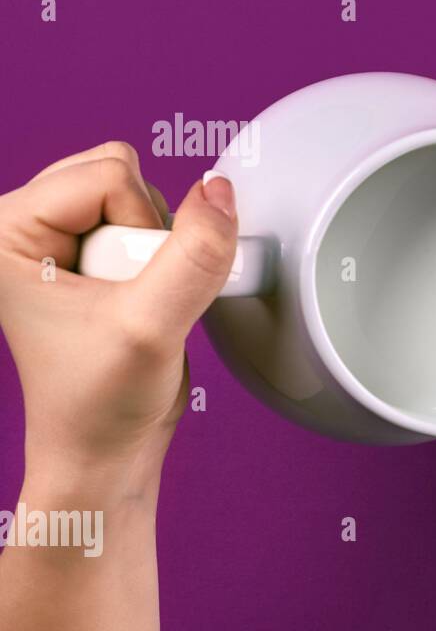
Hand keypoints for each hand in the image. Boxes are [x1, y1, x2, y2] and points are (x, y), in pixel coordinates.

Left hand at [0, 141, 237, 630]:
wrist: (105, 456)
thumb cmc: (96, 408)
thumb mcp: (150, 328)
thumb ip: (193, 257)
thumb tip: (220, 192)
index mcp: (9, 232)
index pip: (108, 175)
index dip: (140, 232)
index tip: (126, 292)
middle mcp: (30, 229)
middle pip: (125, 174)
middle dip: (151, 235)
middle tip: (132, 298)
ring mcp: (65, 242)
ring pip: (148, 195)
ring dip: (163, 251)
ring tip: (140, 305)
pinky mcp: (99, 258)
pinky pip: (159, 222)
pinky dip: (171, 259)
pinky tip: (152, 301)